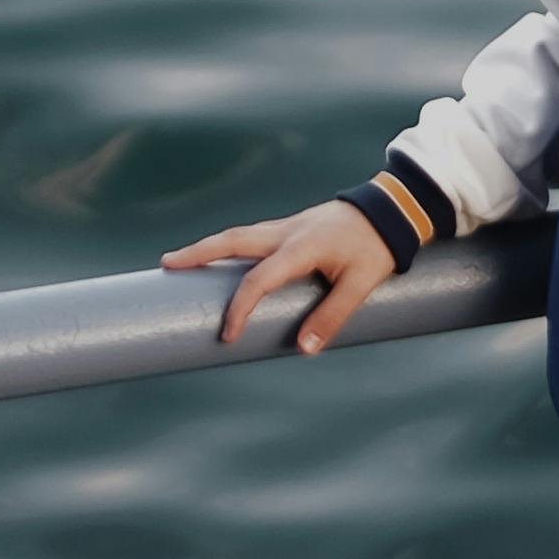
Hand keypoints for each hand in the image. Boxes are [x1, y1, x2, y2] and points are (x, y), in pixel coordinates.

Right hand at [166, 199, 396, 354]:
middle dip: (198, 253)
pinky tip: (219, 256)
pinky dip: (228, 245)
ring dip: (208, 246)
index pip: (259, 279)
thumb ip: (332, 317)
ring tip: (180, 260)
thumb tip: (304, 349)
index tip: (227, 336)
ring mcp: (286, 226)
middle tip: (166, 265)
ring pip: (238, 234)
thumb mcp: (361, 284)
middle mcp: (286, 232)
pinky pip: (250, 236)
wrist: (391, 210)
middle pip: (232, 240)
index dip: (240, 308)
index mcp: (301, 247)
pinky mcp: (290, 227)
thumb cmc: (377, 248)